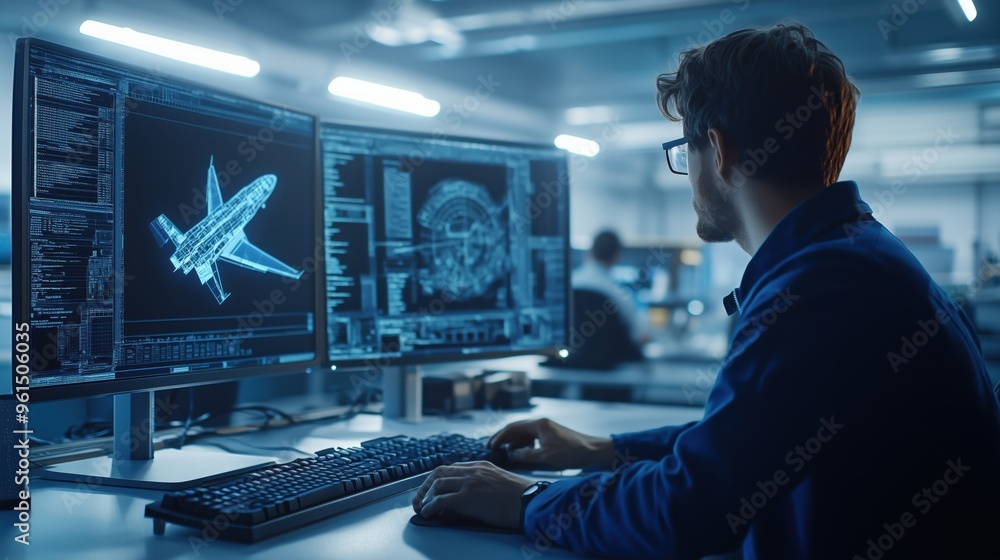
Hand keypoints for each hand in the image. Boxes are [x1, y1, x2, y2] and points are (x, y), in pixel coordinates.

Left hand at [412, 461, 531, 529]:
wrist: (531, 501)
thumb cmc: (521, 497)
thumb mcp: (500, 482)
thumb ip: (483, 483)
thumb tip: (468, 497)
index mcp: (481, 465)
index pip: (452, 467)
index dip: (437, 478)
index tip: (431, 487)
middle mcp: (473, 470)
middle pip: (440, 472)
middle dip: (426, 485)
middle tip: (420, 497)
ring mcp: (469, 482)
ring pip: (437, 484)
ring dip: (425, 496)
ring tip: (421, 507)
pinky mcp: (467, 497)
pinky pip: (440, 500)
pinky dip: (430, 506)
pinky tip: (427, 513)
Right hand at [486, 418, 614, 469]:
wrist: (594, 451)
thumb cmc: (571, 453)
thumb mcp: (545, 457)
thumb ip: (525, 455)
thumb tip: (511, 454)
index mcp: (538, 424)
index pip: (512, 428)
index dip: (499, 437)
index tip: (489, 446)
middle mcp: (541, 423)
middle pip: (517, 428)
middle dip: (503, 438)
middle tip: (491, 448)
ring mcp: (547, 428)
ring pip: (524, 433)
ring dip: (513, 442)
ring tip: (505, 453)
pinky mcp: (552, 435)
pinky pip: (532, 437)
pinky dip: (524, 444)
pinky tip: (522, 453)